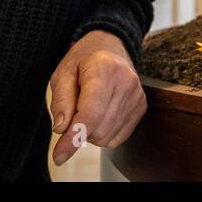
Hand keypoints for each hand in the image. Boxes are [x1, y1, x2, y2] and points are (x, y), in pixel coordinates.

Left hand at [48, 30, 146, 166]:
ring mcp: (137, 95)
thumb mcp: (62, 73)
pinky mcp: (141, 105)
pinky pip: (118, 137)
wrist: (112, 46)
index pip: (90, 114)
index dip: (73, 138)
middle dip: (79, 131)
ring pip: (107, 136)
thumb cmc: (84, 59)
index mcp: (104, 70)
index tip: (60, 155)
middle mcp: (126, 83)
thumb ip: (61, 100)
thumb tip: (62, 129)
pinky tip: (99, 116)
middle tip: (73, 112)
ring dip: (91, 133)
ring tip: (87, 110)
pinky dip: (103, 134)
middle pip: (98, 129)